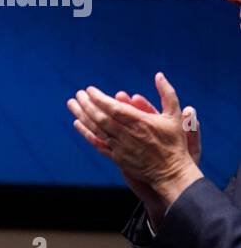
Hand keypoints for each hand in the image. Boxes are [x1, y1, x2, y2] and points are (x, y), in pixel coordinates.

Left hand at [68, 72, 203, 212]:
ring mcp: (120, 147)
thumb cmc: (175, 142)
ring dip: (82, 116)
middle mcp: (128, 134)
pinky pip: (98, 143)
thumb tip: (158, 75)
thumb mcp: (176, 116)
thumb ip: (167, 94)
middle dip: (86, 104)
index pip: (114, 108)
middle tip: (77, 94)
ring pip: (96, 129)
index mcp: (141, 123)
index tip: (89, 90)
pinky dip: (86, 133)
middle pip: (101, 117)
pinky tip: (77, 124)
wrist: (171, 173)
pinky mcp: (117, 158)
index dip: (100, 98)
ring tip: (72, 104)